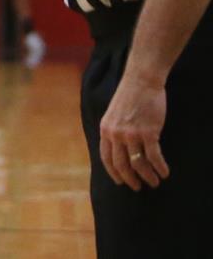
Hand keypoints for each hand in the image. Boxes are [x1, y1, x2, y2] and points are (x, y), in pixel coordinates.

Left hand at [99, 70, 168, 189]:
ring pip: (138, 163)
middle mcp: (116, 134)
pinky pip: (154, 156)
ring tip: (155, 182)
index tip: (121, 182)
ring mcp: (131, 134)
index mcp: (105, 130)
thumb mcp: (112, 114)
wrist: (140, 81)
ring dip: (148, 176)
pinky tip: (165, 172)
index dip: (114, 173)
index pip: (106, 158)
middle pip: (121, 164)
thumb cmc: (129, 97)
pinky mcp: (148, 132)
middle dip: (130, 179)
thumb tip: (117, 149)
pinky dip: (160, 167)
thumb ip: (113, 131)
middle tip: (138, 187)